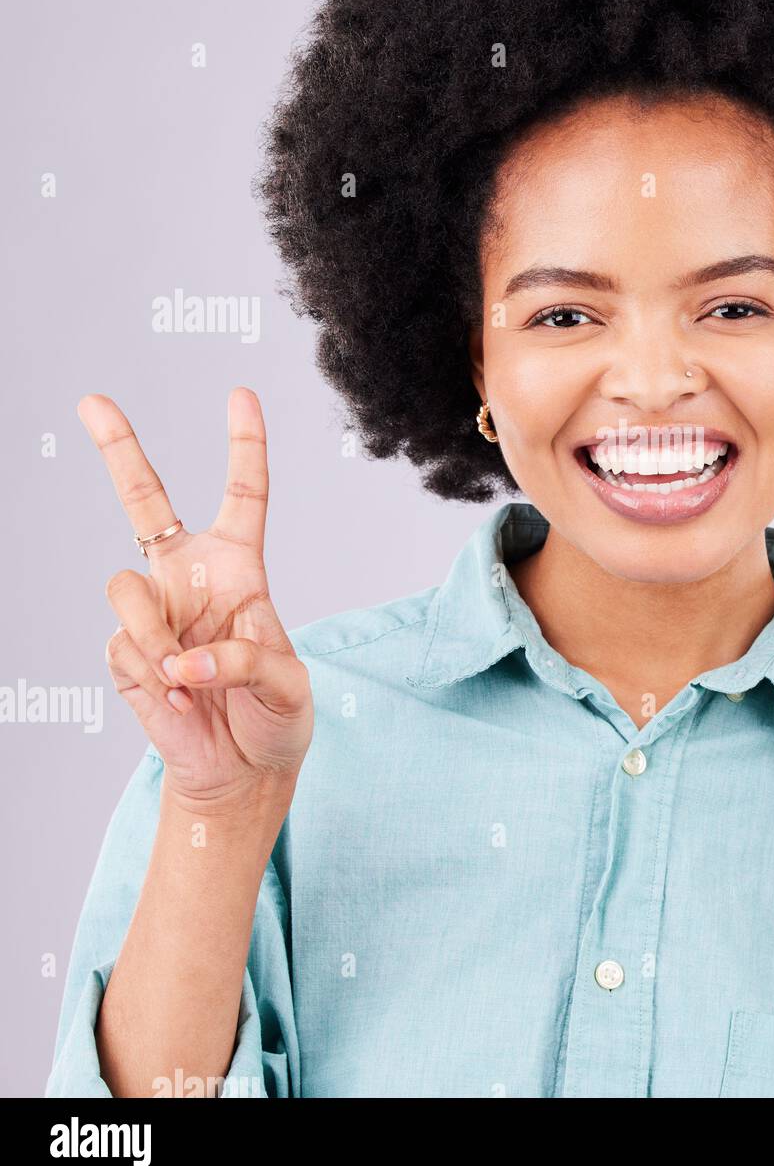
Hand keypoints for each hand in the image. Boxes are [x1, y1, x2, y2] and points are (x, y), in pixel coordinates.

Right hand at [79, 388, 312, 812]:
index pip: (244, 494)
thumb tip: (185, 656)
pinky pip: (124, 643)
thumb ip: (248, 660)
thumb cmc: (275, 717)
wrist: (239, 770)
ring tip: (192, 676)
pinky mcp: (124, 650)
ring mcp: (152, 611)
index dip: (244, 444)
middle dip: (118, 449)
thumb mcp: (290, 686)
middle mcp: (189, 577)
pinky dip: (155, 675)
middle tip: (92, 399)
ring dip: (158, 634)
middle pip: (145, 500)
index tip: (240, 394)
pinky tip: (178, 698)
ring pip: (125, 586)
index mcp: (240, 568)